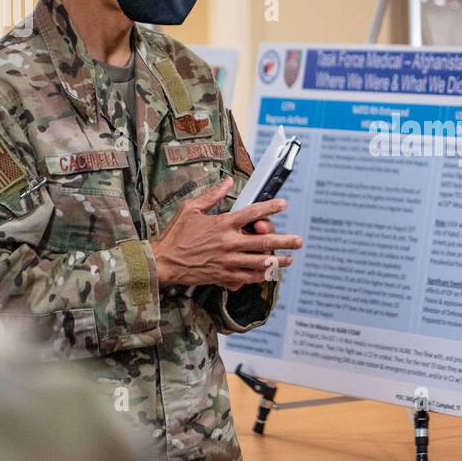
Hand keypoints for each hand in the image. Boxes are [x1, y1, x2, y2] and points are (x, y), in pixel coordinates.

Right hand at [150, 177, 302, 289]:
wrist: (163, 262)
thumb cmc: (175, 234)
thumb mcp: (190, 208)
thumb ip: (212, 195)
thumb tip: (227, 182)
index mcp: (222, 224)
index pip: (252, 213)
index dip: (270, 207)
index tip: (284, 204)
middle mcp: (228, 243)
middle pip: (263, 241)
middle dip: (284, 241)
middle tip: (299, 241)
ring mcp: (227, 261)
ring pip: (259, 262)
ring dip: (277, 261)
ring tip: (288, 260)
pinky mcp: (223, 276)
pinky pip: (246, 278)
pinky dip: (259, 276)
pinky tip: (268, 274)